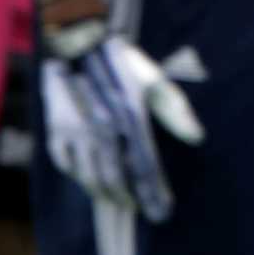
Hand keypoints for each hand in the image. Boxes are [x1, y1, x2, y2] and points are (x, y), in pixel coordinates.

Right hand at [40, 20, 204, 221]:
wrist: (79, 42)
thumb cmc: (121, 62)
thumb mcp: (154, 79)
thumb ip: (176, 109)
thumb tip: (198, 138)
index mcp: (128, 117)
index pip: (143, 163)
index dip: (154, 189)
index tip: (164, 209)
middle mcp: (101, 128)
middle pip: (115, 175)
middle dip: (129, 198)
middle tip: (141, 212)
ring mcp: (75, 130)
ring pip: (89, 174)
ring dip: (104, 193)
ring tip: (118, 202)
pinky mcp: (56, 128)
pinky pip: (64, 162)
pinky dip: (77, 176)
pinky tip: (87, 182)